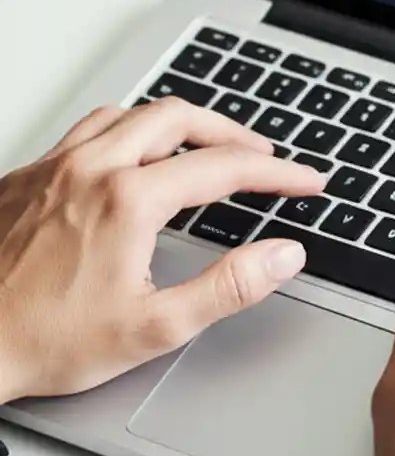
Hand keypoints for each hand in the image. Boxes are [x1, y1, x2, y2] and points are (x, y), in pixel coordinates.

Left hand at [0, 99, 325, 402]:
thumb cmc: (44, 342)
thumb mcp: (157, 327)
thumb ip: (230, 286)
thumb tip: (284, 255)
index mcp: (128, 201)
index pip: (224, 167)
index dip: (277, 175)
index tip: (305, 182)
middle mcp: (90, 169)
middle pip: (178, 118)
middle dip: (231, 133)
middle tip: (263, 158)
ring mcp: (53, 167)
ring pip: (129, 114)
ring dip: (179, 124)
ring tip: (206, 146)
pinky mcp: (25, 177)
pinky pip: (86, 130)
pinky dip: (128, 131)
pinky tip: (133, 158)